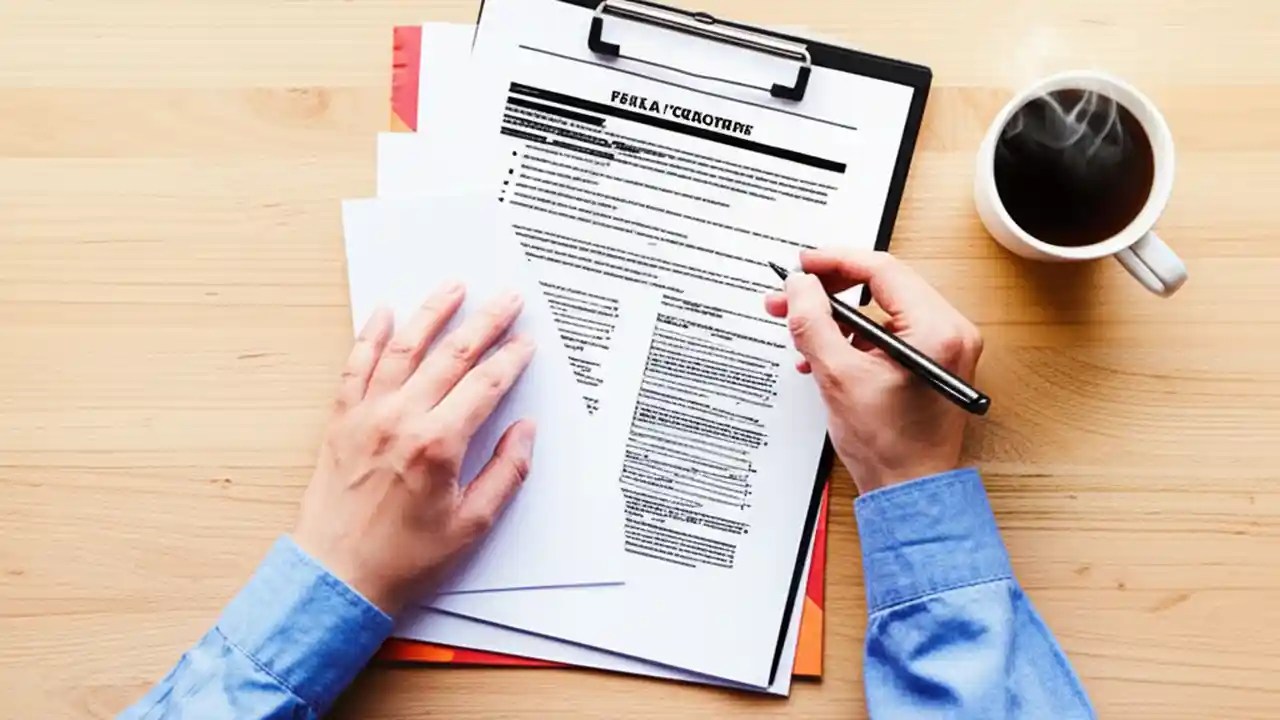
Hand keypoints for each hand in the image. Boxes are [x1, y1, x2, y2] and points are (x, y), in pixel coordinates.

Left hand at [293, 282, 535, 614]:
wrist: (337, 575)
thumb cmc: (404, 558)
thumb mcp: (471, 524)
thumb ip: (505, 473)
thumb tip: (525, 432)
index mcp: (439, 444)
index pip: (485, 385)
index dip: (511, 359)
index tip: (526, 343)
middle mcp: (402, 419)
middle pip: (452, 355)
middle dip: (485, 322)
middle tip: (506, 298)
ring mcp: (367, 415)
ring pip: (404, 348)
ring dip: (432, 313)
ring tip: (454, 287)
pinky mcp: (341, 421)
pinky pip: (356, 366)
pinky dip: (372, 336)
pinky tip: (386, 313)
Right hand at [764, 249, 982, 493]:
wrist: (909, 490)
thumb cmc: (889, 446)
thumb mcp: (838, 377)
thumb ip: (813, 322)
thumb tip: (799, 286)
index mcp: (937, 330)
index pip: (882, 271)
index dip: (834, 262)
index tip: (802, 265)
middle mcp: (949, 332)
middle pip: (882, 287)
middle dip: (829, 292)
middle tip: (789, 297)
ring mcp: (944, 348)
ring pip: (880, 311)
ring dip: (836, 318)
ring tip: (798, 329)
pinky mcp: (931, 362)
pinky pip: (887, 334)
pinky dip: (852, 338)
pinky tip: (821, 353)